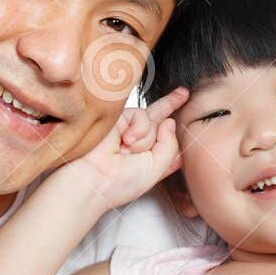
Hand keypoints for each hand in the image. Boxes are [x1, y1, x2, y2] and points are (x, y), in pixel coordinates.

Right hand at [60, 87, 187, 208]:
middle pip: (157, 118)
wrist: (93, 178)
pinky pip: (141, 115)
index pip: (161, 138)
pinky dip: (138, 128)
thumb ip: (169, 146)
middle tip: (183, 92)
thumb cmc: (120, 182)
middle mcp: (136, 141)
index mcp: (145, 156)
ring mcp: (126, 129)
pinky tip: (125, 140)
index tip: (179, 116)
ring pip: (152, 121)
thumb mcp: (156, 169)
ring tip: (128, 150)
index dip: (171, 129)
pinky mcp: (117, 117)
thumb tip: (169, 120)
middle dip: (170, 104)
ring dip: (146, 138)